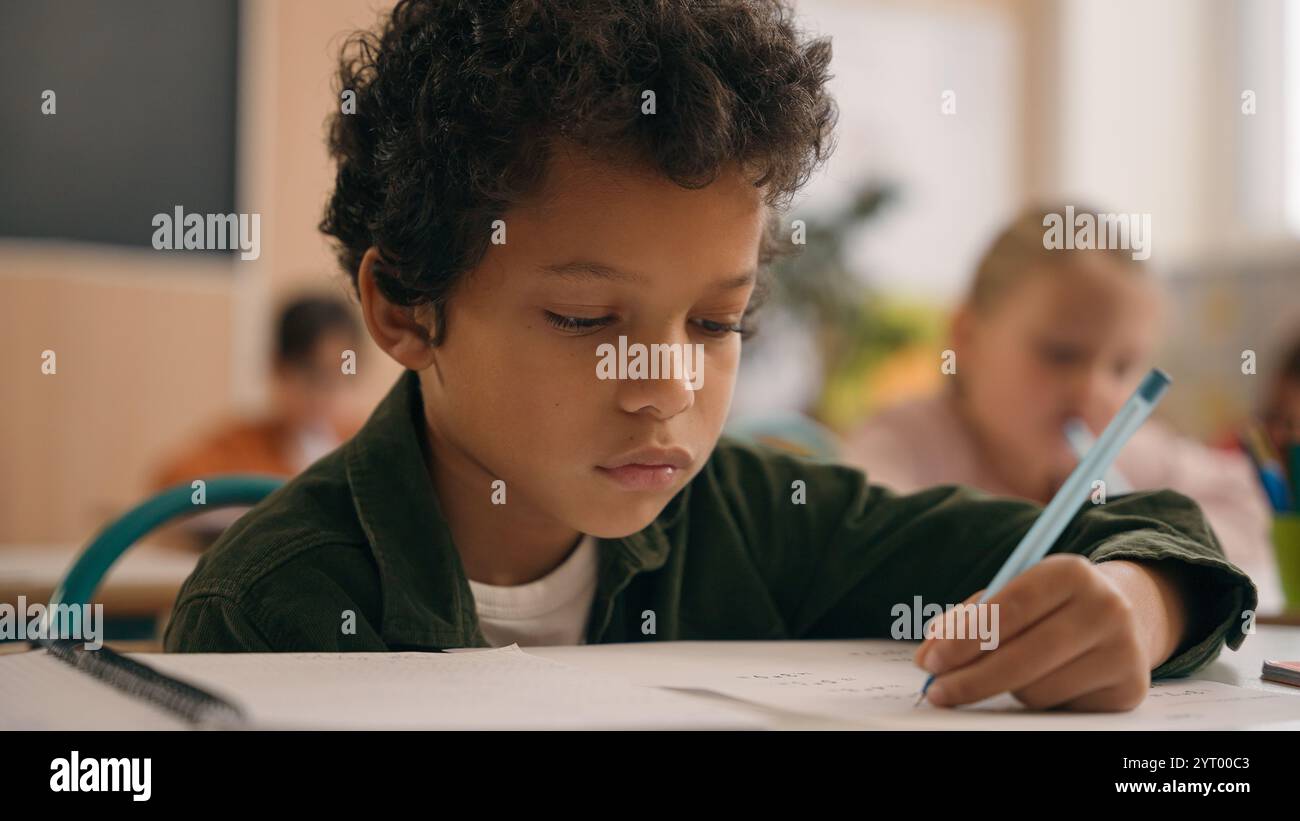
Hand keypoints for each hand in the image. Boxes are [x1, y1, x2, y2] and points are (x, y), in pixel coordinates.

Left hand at [912, 554, 1185, 710]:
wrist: (1124, 616)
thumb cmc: (1049, 604)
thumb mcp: (1013, 593)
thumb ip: (968, 619)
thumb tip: (928, 654)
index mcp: (1070, 572)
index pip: (1010, 608)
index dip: (966, 638)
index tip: (931, 660)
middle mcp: (1105, 608)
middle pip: (1025, 656)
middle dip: (972, 679)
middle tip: (937, 691)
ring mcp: (1123, 651)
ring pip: (1038, 689)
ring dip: (1008, 689)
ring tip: (1010, 672)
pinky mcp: (1129, 688)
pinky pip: (1060, 707)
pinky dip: (1037, 701)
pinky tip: (1042, 682)